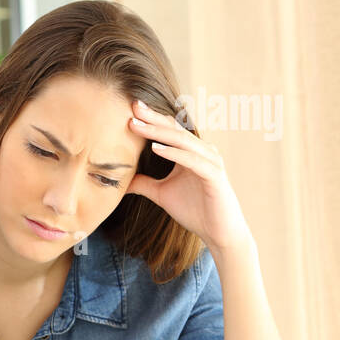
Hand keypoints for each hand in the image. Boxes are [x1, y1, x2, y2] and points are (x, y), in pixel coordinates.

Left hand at [124, 99, 253, 254]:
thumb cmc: (195, 211)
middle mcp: (203, 152)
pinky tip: (156, 148)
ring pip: (182, 141)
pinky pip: (192, 160)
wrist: (219, 233)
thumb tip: (121, 180)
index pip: (169, 131)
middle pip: (175, 130)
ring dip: (159, 133)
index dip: (151, 120)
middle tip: (133, 106)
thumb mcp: (161, 194)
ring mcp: (210, 162)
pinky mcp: (215, 176)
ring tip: (137, 125)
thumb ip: (144, 183)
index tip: (129, 110)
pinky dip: (174, 153)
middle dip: (153, 118)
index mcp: (191, 153)